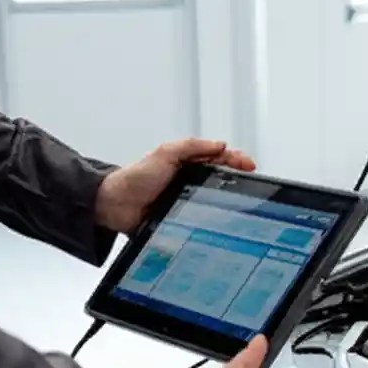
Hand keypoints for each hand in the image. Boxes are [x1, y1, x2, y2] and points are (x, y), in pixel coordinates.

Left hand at [96, 138, 256, 234]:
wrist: (115, 206)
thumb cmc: (136, 178)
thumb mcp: (165, 153)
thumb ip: (192, 146)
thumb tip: (220, 145)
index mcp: (188, 164)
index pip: (219, 160)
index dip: (236, 161)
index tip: (250, 166)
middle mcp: (190, 182)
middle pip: (221, 180)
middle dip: (238, 181)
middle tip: (252, 185)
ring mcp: (188, 202)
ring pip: (215, 202)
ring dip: (229, 203)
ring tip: (244, 204)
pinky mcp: (183, 221)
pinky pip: (203, 221)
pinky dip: (214, 221)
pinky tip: (224, 223)